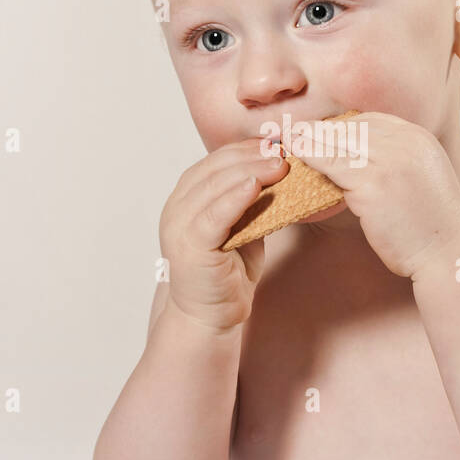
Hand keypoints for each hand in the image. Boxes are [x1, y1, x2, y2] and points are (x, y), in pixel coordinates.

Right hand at [157, 138, 289, 332]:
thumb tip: (281, 171)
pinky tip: (254, 186)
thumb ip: (251, 201)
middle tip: (283, 151)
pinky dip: (234, 198)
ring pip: (214, 187)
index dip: (245, 149)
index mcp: (187, 198)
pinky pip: (213, 216)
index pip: (215, 162)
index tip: (275, 143)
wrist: (210, 316)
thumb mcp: (244, 227)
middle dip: (251, 156)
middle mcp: (177, 207)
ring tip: (278, 164)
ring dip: (249, 171)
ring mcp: (178, 227)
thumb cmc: (228, 272)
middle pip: (214, 169)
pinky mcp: (189, 246)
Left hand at [292, 112, 459, 278]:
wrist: (451, 254)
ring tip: (285, 141)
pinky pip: (332, 166)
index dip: (341, 125)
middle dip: (319, 130)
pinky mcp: (373, 185)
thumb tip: (359, 158)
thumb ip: (396, 160)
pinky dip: (309, 160)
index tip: (318, 131)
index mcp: (418, 138)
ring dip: (308, 141)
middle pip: (351, 128)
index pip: (371, 120)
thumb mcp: (421, 177)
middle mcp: (406, 143)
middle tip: (291, 131)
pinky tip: (294, 159)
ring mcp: (390, 162)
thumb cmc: (432, 226)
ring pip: (338, 143)